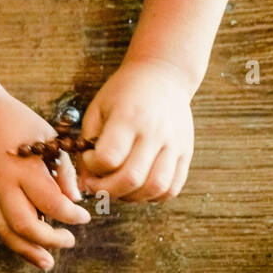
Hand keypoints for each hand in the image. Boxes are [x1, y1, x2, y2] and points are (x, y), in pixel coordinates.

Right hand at [0, 94, 91, 269]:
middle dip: (51, 241)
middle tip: (69, 241)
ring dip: (27, 251)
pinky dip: (10, 236)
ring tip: (46, 262)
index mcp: (24, 169)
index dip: (72, 216)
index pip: (53, 204)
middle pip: (26, 226)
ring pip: (5, 232)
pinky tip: (24, 243)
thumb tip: (72, 199)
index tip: (83, 217)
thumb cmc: (14, 121)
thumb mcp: (45, 137)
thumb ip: (61, 169)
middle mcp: (3, 184)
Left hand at [79, 57, 194, 200]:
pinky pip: (173, 188)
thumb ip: (89, 141)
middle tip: (95, 184)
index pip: (109, 158)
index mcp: (129, 118)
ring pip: (156, 188)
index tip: (88, 158)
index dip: (92, 166)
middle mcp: (155, 133)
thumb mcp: (99, 107)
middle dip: (107, 190)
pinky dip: (153, 196)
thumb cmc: (124, 92)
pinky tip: (137, 188)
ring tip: (117, 188)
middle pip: (132, 178)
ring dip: (131, 197)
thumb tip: (85, 177)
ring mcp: (175, 145)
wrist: (163, 75)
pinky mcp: (187, 153)